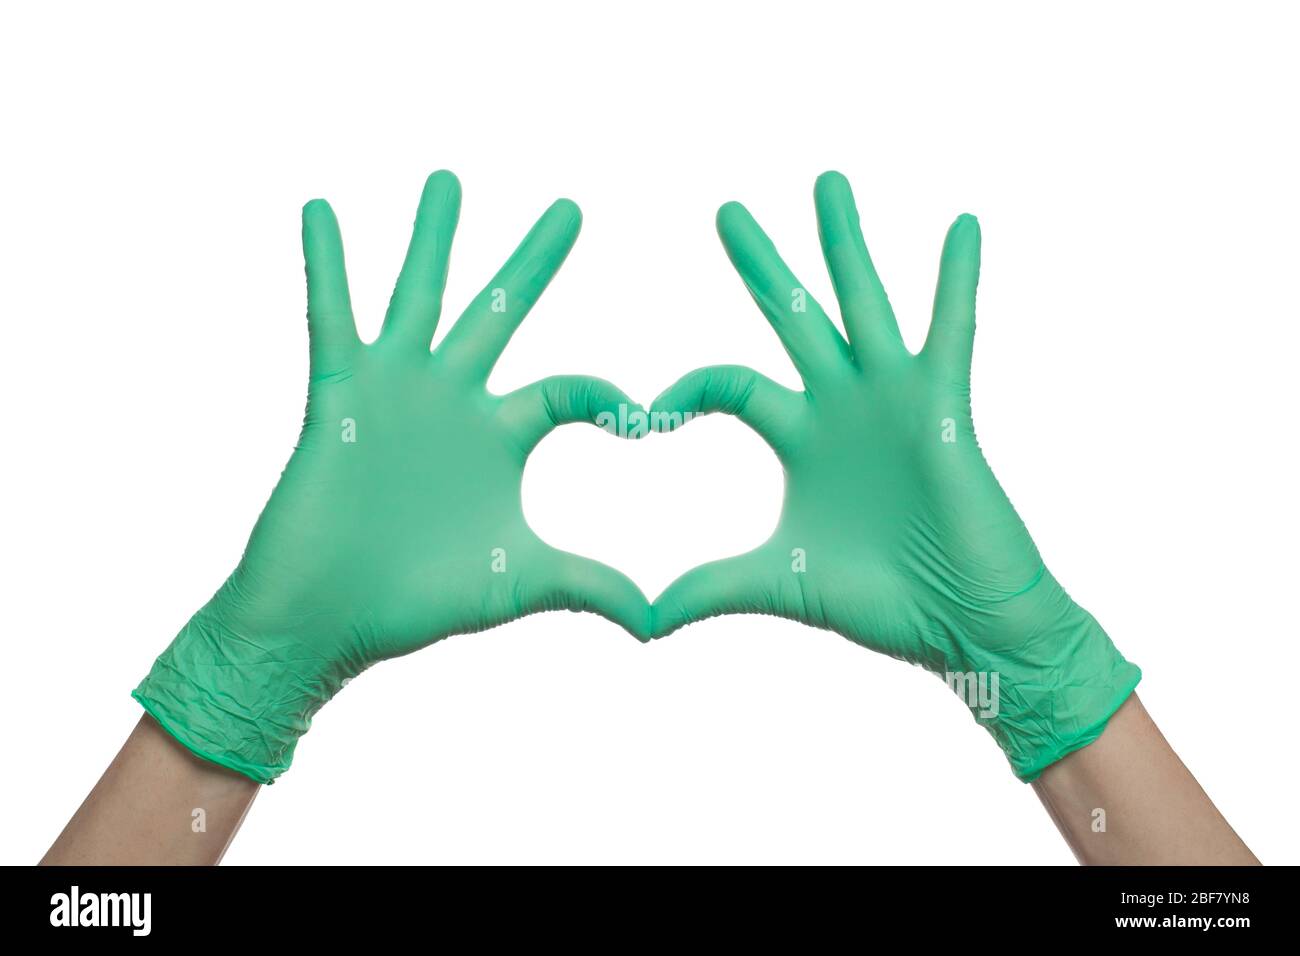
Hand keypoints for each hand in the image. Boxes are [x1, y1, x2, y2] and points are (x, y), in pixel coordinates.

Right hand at [134, 171, 649, 783]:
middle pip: (502, 311)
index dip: (611, 399)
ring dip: (436, 238)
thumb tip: (657, 623)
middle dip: (536, 261)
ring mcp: (395, 391)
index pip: (571, 390)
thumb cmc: (417, 604)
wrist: (326, 619)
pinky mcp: (339, 394)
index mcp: (501, 436)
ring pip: (420, 295)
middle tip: (573, 207)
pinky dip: (328, 265)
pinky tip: (323, 211)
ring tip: (451, 178)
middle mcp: (453, 400)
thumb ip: (589, 587)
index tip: (651, 417)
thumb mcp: (519, 582)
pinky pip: (332, 316)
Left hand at [649, 172, 1138, 778]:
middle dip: (761, 264)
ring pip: (863, 302)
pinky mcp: (944, 407)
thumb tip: (640, 623)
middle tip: (724, 211)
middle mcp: (842, 405)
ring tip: (825, 181)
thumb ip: (710, 588)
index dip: (684, 389)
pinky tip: (961, 225)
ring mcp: (894, 399)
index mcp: (799, 436)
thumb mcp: (778, 584)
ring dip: (844, 242)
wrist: (965, 625)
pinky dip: (956, 281)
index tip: (640, 417)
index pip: (729, 383)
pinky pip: (951, 331)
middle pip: (791, 316)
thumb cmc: (883, 603)